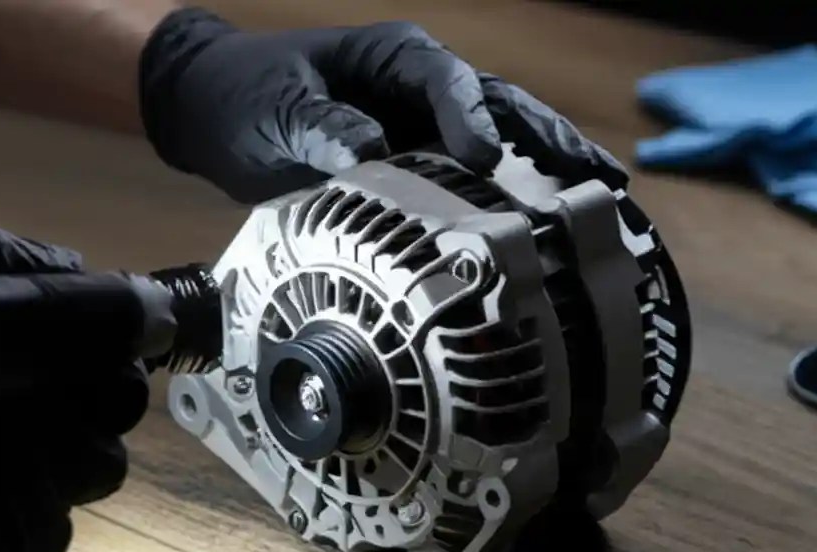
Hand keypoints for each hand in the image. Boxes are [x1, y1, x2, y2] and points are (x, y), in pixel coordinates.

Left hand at [139, 9, 627, 202]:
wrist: (214, 113)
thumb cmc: (244, 97)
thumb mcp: (274, 110)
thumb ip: (319, 127)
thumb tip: (371, 151)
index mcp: (394, 58)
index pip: (447, 80)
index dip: (471, 117)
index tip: (484, 157)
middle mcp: (422, 88)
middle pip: (501, 108)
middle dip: (548, 140)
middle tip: (595, 177)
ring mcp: (426, 127)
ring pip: (502, 143)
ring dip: (548, 170)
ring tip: (602, 202)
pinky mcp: (419, 166)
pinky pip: (472, 182)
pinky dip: (512, 201)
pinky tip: (547, 228)